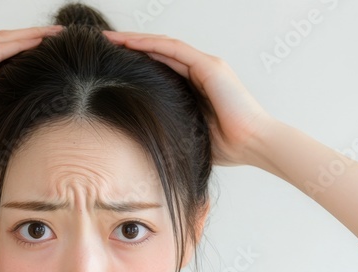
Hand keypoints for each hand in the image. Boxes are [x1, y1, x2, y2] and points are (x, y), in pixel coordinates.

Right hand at [0, 25, 63, 165]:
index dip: (20, 50)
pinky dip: (21, 43)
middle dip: (30, 36)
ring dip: (31, 35)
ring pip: (3, 40)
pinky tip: (40, 41)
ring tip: (56, 33)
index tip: (43, 52)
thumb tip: (12, 127)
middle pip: (1, 41)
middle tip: (57, 35)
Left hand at [101, 30, 275, 167]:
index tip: (108, 63)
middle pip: (158, 51)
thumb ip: (172, 129)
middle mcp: (200, 70)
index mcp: (195, 86)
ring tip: (109, 39)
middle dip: (129, 46)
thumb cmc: (228, 147)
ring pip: (163, 46)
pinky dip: (151, 44)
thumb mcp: (189, 135)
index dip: (134, 62)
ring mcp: (205, 66)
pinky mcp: (209, 67)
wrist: (255, 144)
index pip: (159, 67)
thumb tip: (144, 141)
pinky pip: (174, 49)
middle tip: (102, 43)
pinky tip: (130, 42)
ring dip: (135, 40)